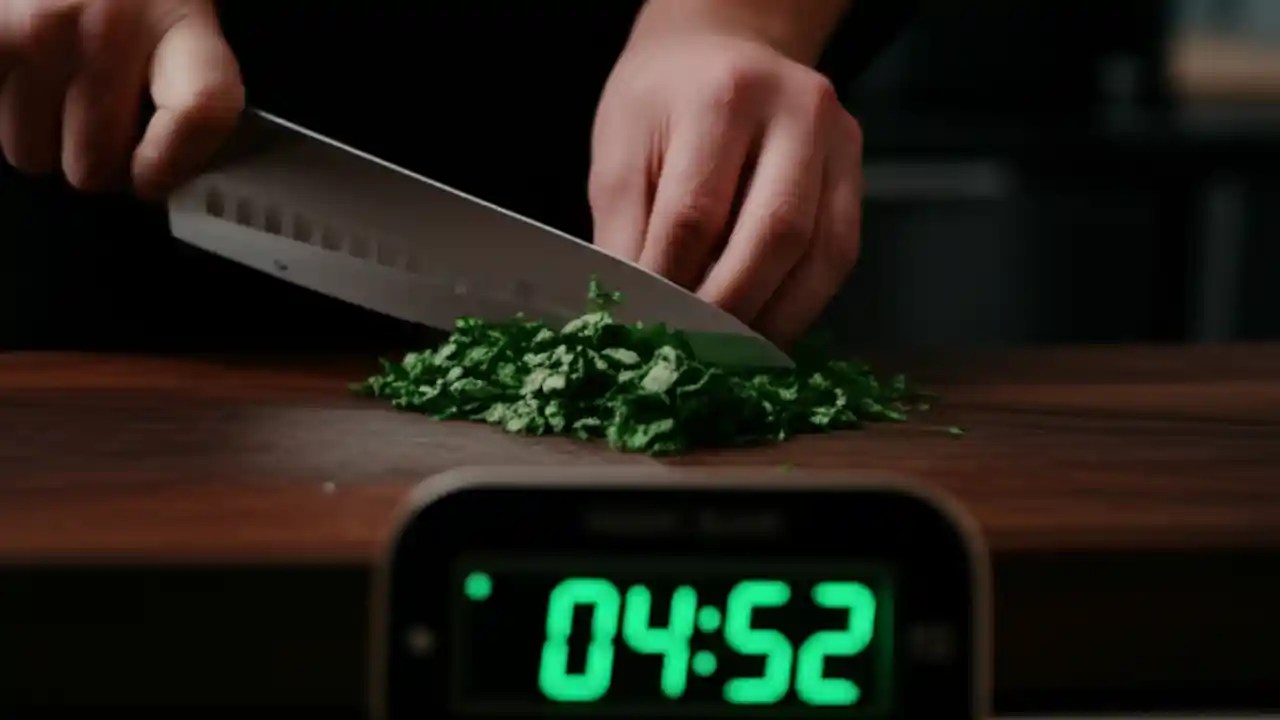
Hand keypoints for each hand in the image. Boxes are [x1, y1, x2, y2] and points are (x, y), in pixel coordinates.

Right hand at [0, 0, 243, 197]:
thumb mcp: (180, 6)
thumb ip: (188, 79)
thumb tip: (173, 165)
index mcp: (178, 16)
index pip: (201, 111)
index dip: (174, 165)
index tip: (154, 178)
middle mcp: (106, 23)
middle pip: (97, 162)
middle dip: (98, 164)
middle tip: (100, 135)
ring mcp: (34, 28)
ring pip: (31, 153)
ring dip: (43, 138)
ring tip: (56, 92)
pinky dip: (6, 107)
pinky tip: (25, 80)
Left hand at [589, 33, 862, 347]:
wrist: (718, 52)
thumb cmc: (660, 104)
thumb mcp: (621, 151)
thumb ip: (626, 230)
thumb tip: (633, 316)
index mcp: (722, 95)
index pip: (696, 211)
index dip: (670, 282)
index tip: (647, 328)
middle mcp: (796, 109)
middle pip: (773, 233)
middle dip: (729, 308)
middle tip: (693, 354)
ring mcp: (838, 138)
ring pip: (820, 252)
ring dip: (775, 316)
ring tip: (732, 355)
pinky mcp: (856, 169)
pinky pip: (840, 253)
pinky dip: (803, 302)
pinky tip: (768, 327)